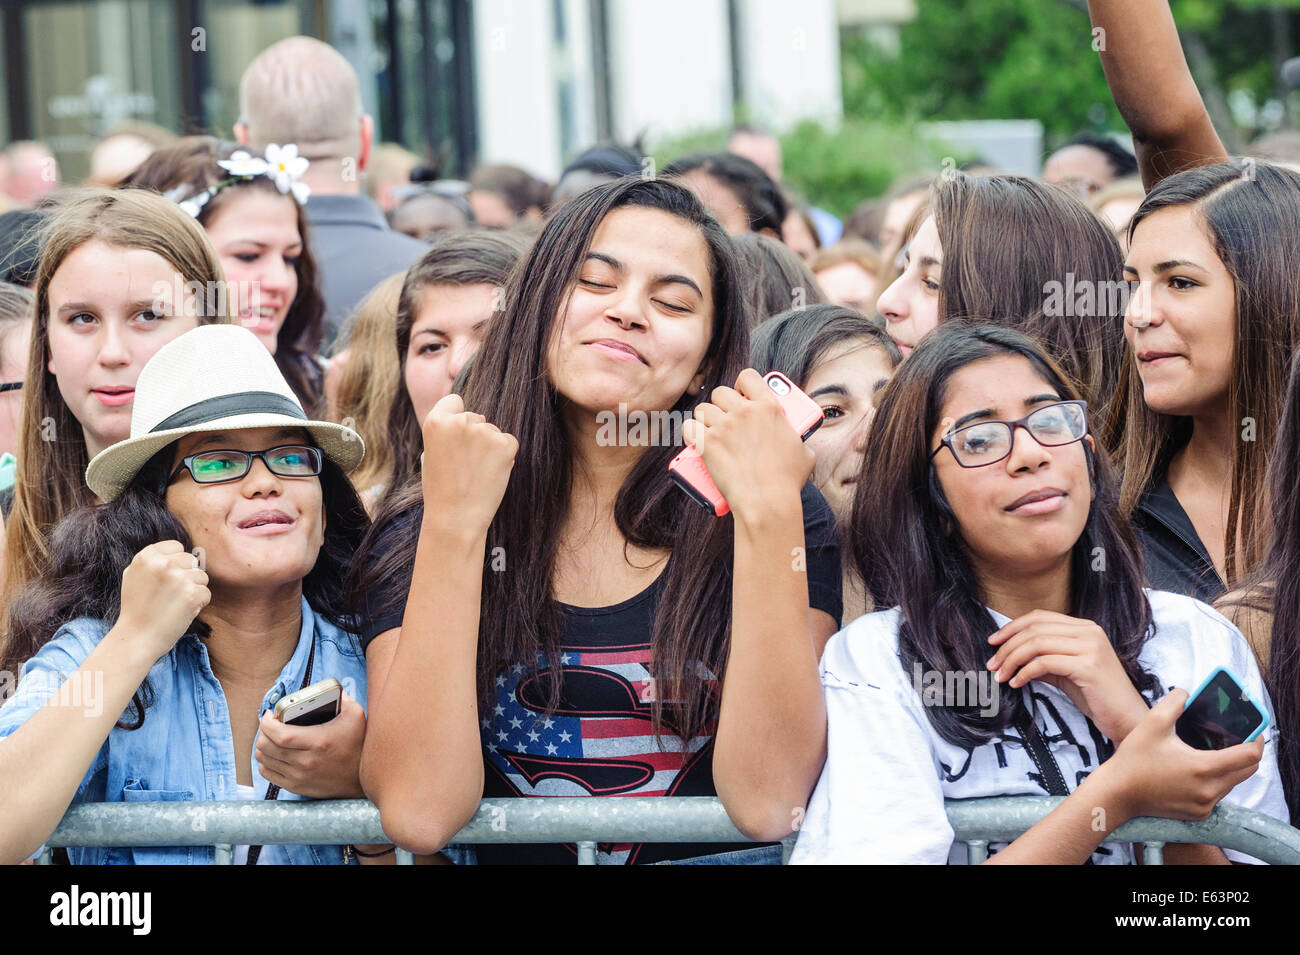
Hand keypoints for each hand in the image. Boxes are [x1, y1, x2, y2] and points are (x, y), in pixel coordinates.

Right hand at [115, 540, 209, 661]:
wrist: (137, 637)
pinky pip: (206, 593)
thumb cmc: (136, 608)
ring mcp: (179, 578)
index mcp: (147, 556)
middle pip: (192, 561)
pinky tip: (182, 612)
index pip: (177, 547)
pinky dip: (198, 604)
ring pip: (202, 577)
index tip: (167, 578)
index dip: (176, 563)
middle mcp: (163, 563)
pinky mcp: (192, 594)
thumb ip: (153, 559)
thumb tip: (177, 549)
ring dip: (193, 590)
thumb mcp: (134, 575)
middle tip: (171, 595)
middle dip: (186, 576)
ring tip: (175, 604)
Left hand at [256, 691, 366, 797]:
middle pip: (266, 747)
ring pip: (264, 760)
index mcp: (319, 742)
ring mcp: (299, 777)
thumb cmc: (359, 744)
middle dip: (262, 732)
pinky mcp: (296, 787)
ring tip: (271, 737)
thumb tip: (327, 687)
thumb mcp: (356, 716)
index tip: (269, 714)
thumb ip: (342, 698)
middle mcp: (306, 762)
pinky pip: (268, 774)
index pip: (279, 735)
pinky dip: (265, 762)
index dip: (267, 723)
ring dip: (263, 746)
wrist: (363, 778)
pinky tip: (273, 753)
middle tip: (270, 723)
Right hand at [419, 393, 517, 535]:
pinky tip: (490, 473)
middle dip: (474, 435)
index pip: (454, 401)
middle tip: (465, 464)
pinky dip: (504, 455)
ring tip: (476, 472)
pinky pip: (508, 441)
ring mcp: (485, 432)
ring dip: (489, 446)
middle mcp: (461, 421)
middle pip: (475, 416)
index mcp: (436, 421)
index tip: (455, 436)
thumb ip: (446, 432)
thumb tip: (476, 417)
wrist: (456, 518)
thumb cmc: (440, 489)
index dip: (455, 417)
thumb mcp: (430, 453)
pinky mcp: (506, 444)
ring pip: (492, 430)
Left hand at [681, 369, 813, 520]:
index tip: (741, 394)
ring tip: (712, 433)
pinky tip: (697, 440)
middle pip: (721, 392)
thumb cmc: (787, 481)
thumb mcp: (804, 453)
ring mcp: (724, 426)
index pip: (748, 377)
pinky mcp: (708, 443)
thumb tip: (797, 441)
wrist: (767, 501)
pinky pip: (689, 427)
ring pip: (703, 409)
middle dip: (721, 405)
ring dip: (705, 420)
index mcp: (769, 407)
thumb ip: (797, 438)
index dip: (742, 384)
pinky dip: (691, 434)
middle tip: (726, 420)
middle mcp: (744, 411)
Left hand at [987, 610, 1149, 742]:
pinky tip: (1016, 683)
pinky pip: (1045, 663)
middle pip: (1034, 629)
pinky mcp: (1088, 667)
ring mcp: (1091, 647)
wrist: (1127, 719)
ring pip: (1037, 644)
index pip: (1040, 617)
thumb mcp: (1065, 672)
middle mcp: (1089, 632)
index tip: (993, 643)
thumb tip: (1010, 656)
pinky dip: (1025, 673)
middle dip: (1007, 647)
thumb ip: (1042, 660)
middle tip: (991, 664)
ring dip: (1011, 660)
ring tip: (1000, 676)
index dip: (1012, 627)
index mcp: (1085, 628)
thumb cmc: (1097, 696)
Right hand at [1105, 689, 1264, 822]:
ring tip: (1212, 751)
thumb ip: (1174, 702)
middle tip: (1235, 737)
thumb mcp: (1152, 723)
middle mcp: (1209, 790)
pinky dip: (1216, 781)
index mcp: (1203, 767)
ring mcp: (1205, 804)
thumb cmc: (1133, 759)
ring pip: (1233, 783)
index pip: (1250, 755)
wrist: (1117, 793)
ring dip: (1230, 767)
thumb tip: (1187, 694)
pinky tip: (1197, 770)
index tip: (1252, 728)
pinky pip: (1219, 795)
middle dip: (1247, 752)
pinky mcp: (1199, 814)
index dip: (1256, 738)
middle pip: (1248, 771)